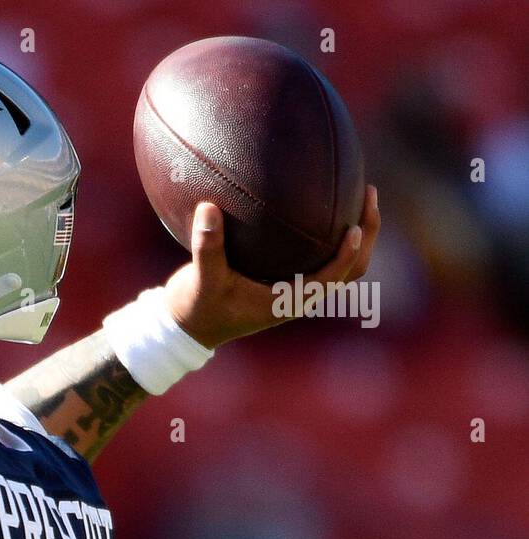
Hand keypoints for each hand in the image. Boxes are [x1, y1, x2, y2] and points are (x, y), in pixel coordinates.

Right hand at [163, 185, 379, 348]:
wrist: (189, 325)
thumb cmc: (197, 307)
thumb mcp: (200, 279)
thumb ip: (206, 247)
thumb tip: (208, 207)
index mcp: (287, 302)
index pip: (330, 279)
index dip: (346, 256)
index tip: (354, 228)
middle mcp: (298, 294)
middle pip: (351, 269)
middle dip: (367, 234)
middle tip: (370, 194)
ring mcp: (296, 286)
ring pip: (343, 262)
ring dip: (359, 233)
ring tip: (362, 193)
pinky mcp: (287, 277)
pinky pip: (321, 253)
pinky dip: (331, 232)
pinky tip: (324, 199)